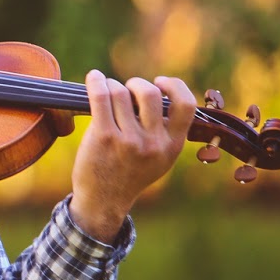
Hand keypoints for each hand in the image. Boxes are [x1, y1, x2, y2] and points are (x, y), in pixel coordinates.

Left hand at [69, 71, 197, 239]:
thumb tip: (159, 92)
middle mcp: (153, 143)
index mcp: (173, 145)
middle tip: (127, 89)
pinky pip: (101, 99)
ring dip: (113, 85)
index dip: (174, 86)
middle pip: (150, 94)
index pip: (186, 105)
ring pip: (121, 93)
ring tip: (107, 89)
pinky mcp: (104, 138)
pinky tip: (94, 78)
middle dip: (136, 84)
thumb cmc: (130, 174)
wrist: (104, 201)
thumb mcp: (160, 158)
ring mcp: (128, 140)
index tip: (159, 82)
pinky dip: (96, 83)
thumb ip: (165, 131)